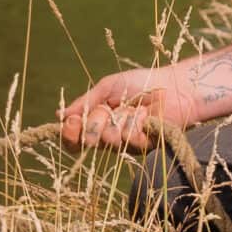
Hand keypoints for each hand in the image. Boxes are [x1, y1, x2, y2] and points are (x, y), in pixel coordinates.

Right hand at [59, 66, 196, 152]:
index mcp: (96, 122)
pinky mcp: (144, 147)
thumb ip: (85, 102)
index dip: (69, 133)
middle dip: (95, 122)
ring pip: (109, 139)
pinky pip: (129, 139)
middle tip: (109, 109)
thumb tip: (59, 115)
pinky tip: (146, 115)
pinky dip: (135, 122)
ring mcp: (126, 144)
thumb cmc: (140, 83)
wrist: (172, 86)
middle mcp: (108, 137)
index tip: (70, 121)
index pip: (74, 139)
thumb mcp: (107, 88)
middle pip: (88, 140)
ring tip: (134, 108)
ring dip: (119, 119)